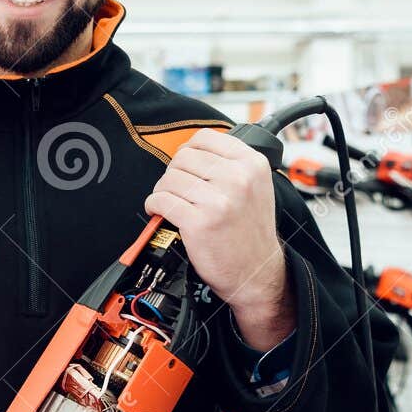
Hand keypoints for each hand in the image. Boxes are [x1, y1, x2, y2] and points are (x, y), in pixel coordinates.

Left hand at [144, 129, 295, 348]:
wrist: (256, 273)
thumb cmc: (251, 233)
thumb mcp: (256, 187)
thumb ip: (231, 165)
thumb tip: (192, 151)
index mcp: (252, 164)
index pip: (205, 138)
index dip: (188, 150)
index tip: (184, 164)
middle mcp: (238, 178)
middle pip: (184, 157)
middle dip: (174, 173)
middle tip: (177, 189)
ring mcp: (218, 200)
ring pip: (170, 178)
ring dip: (163, 191)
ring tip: (170, 202)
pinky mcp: (199, 222)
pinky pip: (161, 200)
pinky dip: (154, 206)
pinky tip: (161, 212)